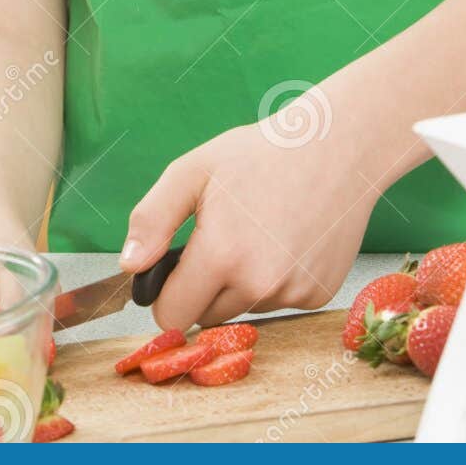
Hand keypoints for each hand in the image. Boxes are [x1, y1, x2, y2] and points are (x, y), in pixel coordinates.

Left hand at [118, 85, 380, 331]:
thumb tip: (128, 266)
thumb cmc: (260, 155)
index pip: (171, 316)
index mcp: (222, 255)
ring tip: (259, 232)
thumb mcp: (194, 171)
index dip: (166, 294)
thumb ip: (153, 219)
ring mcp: (293, 293)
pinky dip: (276, 281)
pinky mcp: (318, 295)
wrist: (337, 148)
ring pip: (244, 309)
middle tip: (223, 237)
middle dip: (205, 287)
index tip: (174, 270)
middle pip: (207, 316)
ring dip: (241, 284)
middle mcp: (259, 284)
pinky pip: (279, 303)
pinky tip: (287, 240)